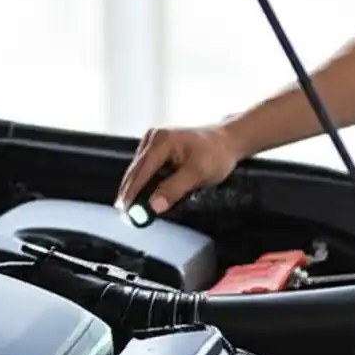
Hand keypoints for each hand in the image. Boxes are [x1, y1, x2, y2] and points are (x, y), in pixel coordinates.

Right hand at [114, 125, 241, 212]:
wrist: (228, 141)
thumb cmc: (216, 155)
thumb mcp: (198, 174)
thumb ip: (174, 189)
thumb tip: (153, 206)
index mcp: (161, 141)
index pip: (141, 171)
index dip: (132, 193)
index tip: (125, 212)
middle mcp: (153, 138)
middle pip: (136, 171)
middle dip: (130, 193)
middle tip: (126, 216)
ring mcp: (154, 142)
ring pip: (140, 171)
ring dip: (137, 189)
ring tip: (133, 211)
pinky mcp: (157, 148)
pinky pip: (147, 169)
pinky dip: (146, 183)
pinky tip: (145, 198)